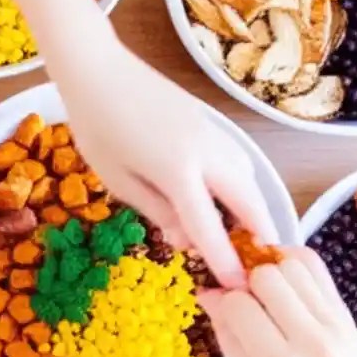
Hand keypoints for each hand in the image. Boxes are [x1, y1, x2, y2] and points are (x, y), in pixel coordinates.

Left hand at [55, 37, 277, 288]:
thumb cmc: (97, 128)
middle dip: (258, 234)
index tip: (239, 287)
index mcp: (178, 171)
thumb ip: (156, 211)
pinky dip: (242, 186)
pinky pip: (238, 162)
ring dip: (252, 208)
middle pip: (248, 202)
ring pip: (249, 179)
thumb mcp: (119, 181)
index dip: (225, 260)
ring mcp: (213, 134)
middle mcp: (207, 153)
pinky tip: (227, 199)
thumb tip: (186, 239)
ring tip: (243, 236)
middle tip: (259, 264)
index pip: (210, 227)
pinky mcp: (211, 123)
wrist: (99, 70)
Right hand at [199, 249, 356, 356]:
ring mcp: (335, 324)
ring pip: (291, 263)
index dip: (222, 302)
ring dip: (269, 271)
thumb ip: (229, 341)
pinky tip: (282, 285)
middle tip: (242, 300)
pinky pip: (315, 267)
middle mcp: (312, 341)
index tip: (220, 310)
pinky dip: (291, 265)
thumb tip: (208, 295)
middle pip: (266, 275)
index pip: (239, 306)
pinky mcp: (348, 313)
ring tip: (263, 294)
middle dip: (245, 282)